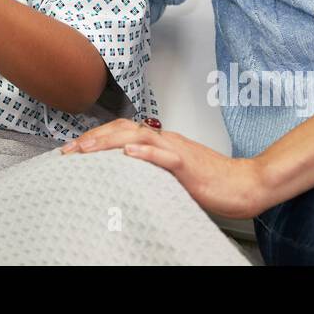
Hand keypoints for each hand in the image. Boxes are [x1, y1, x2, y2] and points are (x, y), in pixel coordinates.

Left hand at [60, 118, 274, 218]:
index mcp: (162, 142)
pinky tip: (129, 153)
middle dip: (93, 137)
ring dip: (109, 141)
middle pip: (124, 128)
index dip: (96, 137)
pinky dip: (146, 153)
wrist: (244, 185)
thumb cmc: (213, 182)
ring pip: (139, 136)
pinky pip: (166, 156)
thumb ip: (152, 170)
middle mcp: (166, 141)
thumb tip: (125, 175)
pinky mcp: (189, 165)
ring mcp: (177, 150)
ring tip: (87, 148)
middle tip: (69, 150)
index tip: (73, 149)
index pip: (122, 132)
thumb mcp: (173, 175)